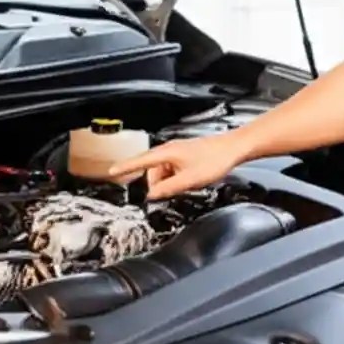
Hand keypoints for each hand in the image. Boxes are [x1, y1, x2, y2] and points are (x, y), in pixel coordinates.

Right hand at [107, 134, 249, 199]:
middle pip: (152, 171)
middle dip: (158, 184)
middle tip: (174, 192)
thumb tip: (152, 195)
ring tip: (188, 184)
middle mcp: (169, 150)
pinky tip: (190, 180)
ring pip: (163, 172)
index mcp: (166, 153)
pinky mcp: (184, 155)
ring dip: (170, 182)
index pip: (140, 161)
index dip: (124, 167)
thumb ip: (168, 188)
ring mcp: (177, 152)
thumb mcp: (190, 179)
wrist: (233, 148)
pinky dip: (177, 178)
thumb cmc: (214, 160)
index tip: (111, 172)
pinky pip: (172, 170)